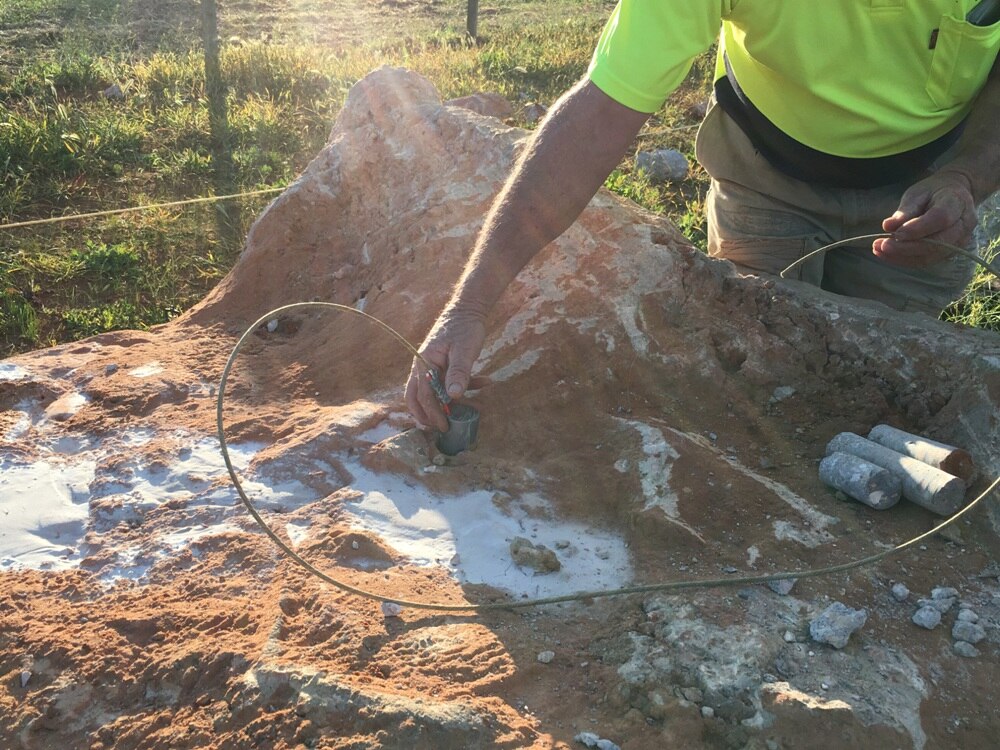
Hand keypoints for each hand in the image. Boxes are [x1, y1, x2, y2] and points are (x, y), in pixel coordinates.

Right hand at [405, 305, 488, 431]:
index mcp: (423, 362)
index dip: (432, 413)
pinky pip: (450, 382)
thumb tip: (454, 397)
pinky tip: (486, 383)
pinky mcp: (444, 366)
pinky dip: (466, 386)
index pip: (422, 394)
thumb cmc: (464, 327)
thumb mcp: (464, 351)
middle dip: (430, 415)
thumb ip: (459, 373)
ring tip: (478, 408)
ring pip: (437, 392)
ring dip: (455, 402)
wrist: (469, 309)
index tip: (443, 426)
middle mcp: (423, 366)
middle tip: (444, 428)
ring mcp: (432, 366)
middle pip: (419, 397)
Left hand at [873, 170, 977, 267]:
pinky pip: (926, 260)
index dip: (917, 229)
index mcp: (958, 202)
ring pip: (931, 256)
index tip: (894, 233)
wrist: (953, 196)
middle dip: (906, 247)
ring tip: (879, 250)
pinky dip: (904, 260)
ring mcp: (960, 241)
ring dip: (902, 257)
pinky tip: (886, 254)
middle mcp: (964, 224)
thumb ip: (905, 210)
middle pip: (937, 242)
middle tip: (882, 245)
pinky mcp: (949, 252)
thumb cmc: (933, 192)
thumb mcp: (918, 193)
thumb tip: (888, 226)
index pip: (940, 218)